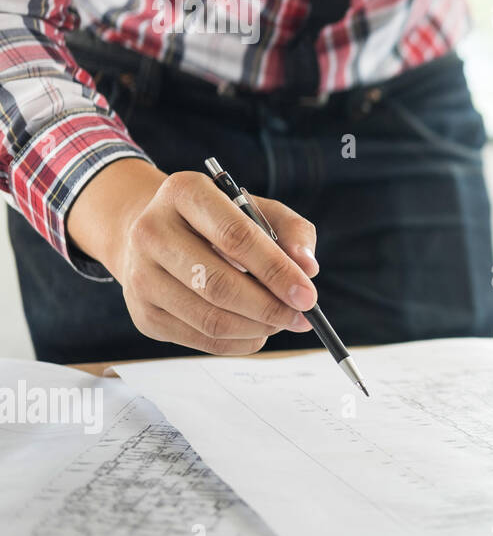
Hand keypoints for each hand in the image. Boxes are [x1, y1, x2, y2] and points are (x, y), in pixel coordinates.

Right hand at [67, 159, 319, 354]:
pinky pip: (200, 339)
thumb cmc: (217, 221)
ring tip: (282, 321)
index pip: (236, 237)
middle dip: (270, 307)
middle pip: (219, 284)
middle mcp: (151, 231)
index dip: (276, 270)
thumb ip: (292, 231)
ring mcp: (140, 276)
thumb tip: (307, 268)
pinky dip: (238, 342)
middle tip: (301, 316)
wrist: (155, 234)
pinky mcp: (143, 314)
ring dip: (257, 328)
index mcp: (184, 193)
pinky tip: (257, 331)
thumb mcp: (257, 209)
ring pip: (210, 318)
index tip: (307, 295)